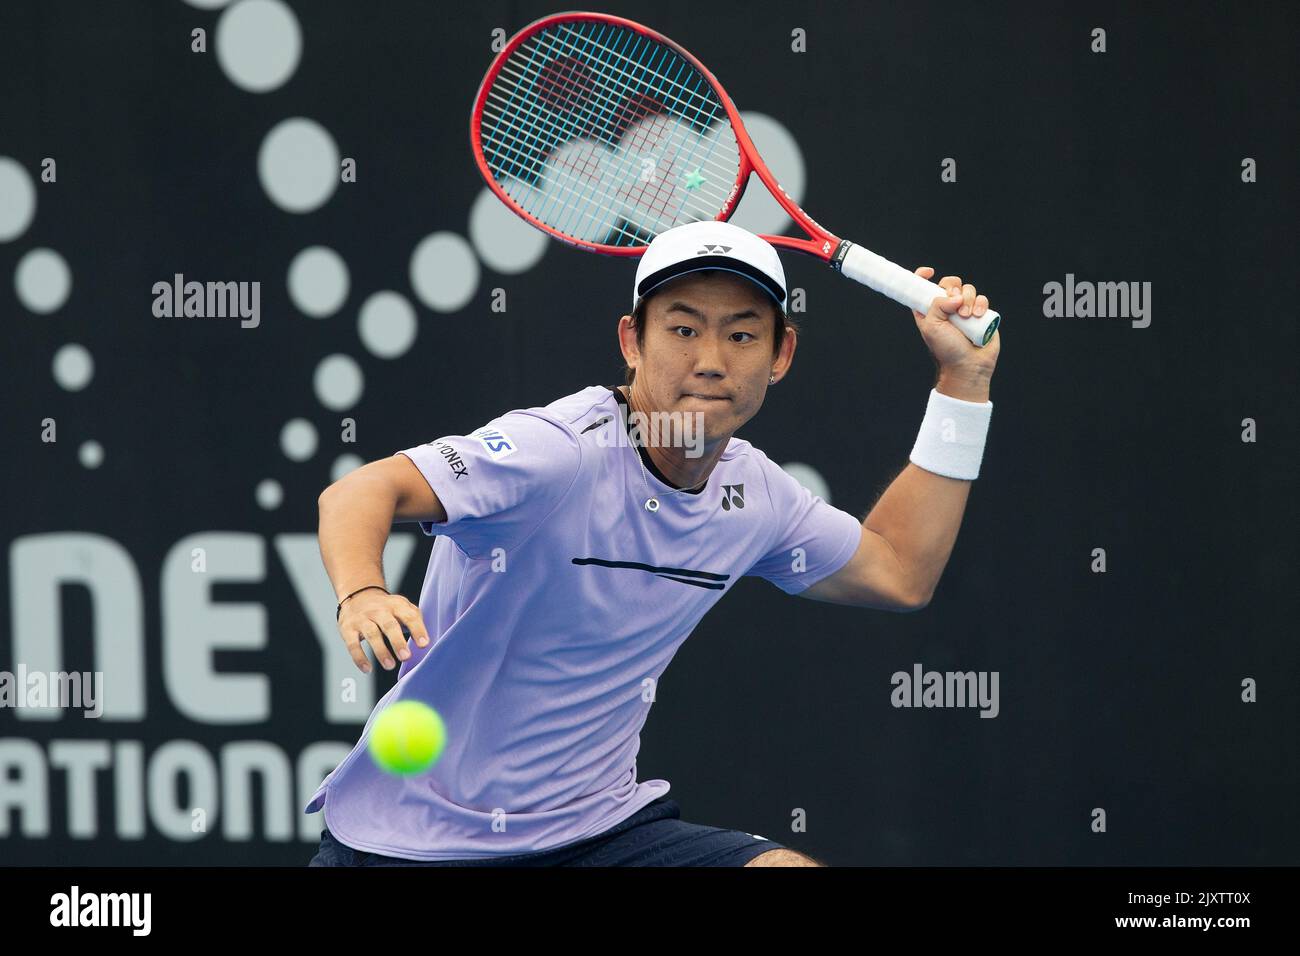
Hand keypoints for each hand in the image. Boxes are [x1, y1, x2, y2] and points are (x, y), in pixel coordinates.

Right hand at [337, 590, 430, 671]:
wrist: (358, 595)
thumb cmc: (386, 608)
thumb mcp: (402, 606)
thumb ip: (415, 619)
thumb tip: (426, 641)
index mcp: (396, 605)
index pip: (409, 616)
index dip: (418, 629)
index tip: (424, 644)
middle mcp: (379, 610)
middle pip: (389, 625)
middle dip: (398, 641)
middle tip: (406, 657)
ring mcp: (362, 619)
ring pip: (372, 634)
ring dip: (381, 651)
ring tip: (390, 665)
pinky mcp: (348, 629)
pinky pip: (353, 644)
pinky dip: (359, 657)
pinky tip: (367, 669)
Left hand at [910, 266, 1000, 385]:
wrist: (968, 365)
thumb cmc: (946, 349)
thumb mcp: (931, 326)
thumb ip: (937, 305)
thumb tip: (955, 296)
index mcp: (929, 310)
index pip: (924, 287)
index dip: (923, 276)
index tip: (929, 272)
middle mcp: (947, 308)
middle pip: (950, 283)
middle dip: (953, 288)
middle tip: (955, 304)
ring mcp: (964, 309)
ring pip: (968, 289)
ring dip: (968, 299)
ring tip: (966, 316)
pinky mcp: (980, 313)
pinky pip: (982, 298)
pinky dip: (980, 303)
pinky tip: (978, 314)